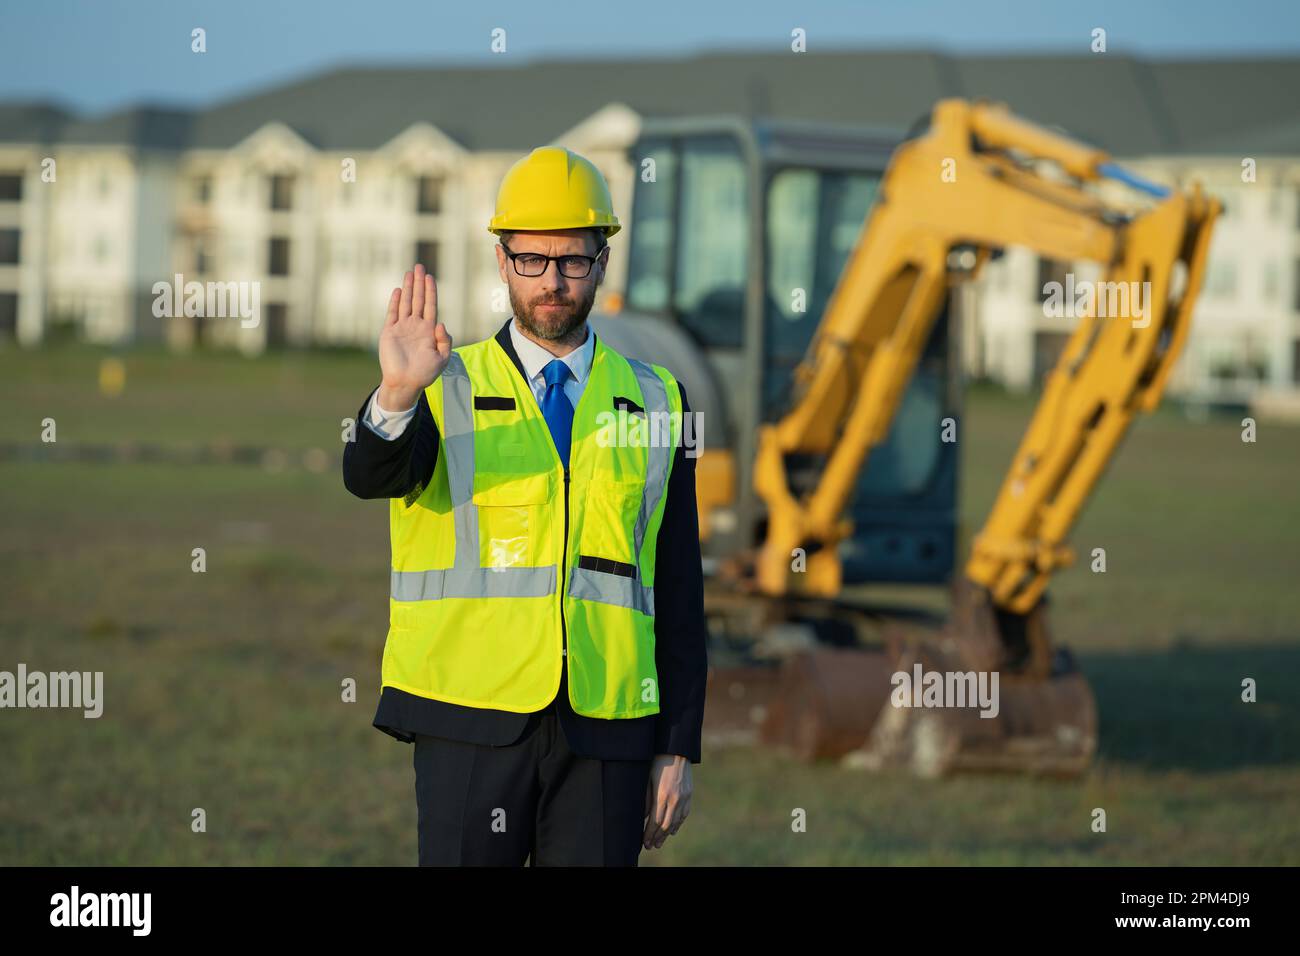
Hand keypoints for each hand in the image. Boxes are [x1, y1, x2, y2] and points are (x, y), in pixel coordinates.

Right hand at [377, 263, 451, 410]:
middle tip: (419, 266)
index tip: (430, 277)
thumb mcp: (442, 358)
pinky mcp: (389, 332)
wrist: (406, 382)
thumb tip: (441, 324)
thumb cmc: (425, 373)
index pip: (431, 306)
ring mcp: (402, 328)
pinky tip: (399, 290)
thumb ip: (445, 341)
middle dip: (419, 283)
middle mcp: (415, 326)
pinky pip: (392, 313)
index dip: (431, 291)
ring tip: (409, 272)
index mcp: (429, 330)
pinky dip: (395, 302)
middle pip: (418, 300)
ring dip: (408, 288)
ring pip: (406, 303)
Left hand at [643, 754, 691, 850]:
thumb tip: (643, 817)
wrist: (676, 749)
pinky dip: (678, 824)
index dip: (649, 834)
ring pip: (676, 821)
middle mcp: (674, 798)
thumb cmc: (657, 762)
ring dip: (667, 834)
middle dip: (657, 837)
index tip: (644, 842)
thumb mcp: (648, 780)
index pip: (654, 821)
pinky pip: (684, 814)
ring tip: (660, 842)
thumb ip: (646, 800)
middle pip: (665, 825)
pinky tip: (673, 830)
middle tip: (651, 846)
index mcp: (661, 795)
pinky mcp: (689, 794)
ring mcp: (684, 797)